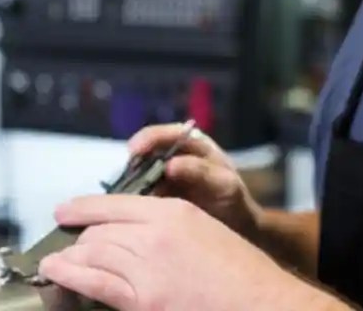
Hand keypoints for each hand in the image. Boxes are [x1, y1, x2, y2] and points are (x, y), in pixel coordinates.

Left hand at [37, 195, 344, 310]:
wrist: (263, 304)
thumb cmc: (241, 274)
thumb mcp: (204, 231)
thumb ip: (166, 226)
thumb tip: (131, 232)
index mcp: (173, 212)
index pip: (114, 204)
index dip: (83, 208)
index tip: (66, 211)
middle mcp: (155, 234)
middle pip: (99, 230)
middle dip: (79, 239)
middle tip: (68, 247)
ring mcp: (148, 268)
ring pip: (93, 254)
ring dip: (70, 258)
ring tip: (55, 262)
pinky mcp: (144, 300)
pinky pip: (94, 282)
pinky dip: (70, 275)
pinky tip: (56, 272)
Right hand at [127, 122, 264, 239]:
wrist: (238, 229)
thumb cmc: (235, 202)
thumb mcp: (225, 185)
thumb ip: (200, 172)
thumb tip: (170, 165)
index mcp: (193, 143)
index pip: (166, 134)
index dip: (148, 139)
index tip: (134, 151)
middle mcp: (175, 154)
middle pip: (147, 151)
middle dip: (134, 163)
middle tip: (124, 178)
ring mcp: (163, 175)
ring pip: (140, 172)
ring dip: (131, 182)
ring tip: (124, 195)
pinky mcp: (157, 194)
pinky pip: (141, 191)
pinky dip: (134, 197)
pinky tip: (130, 206)